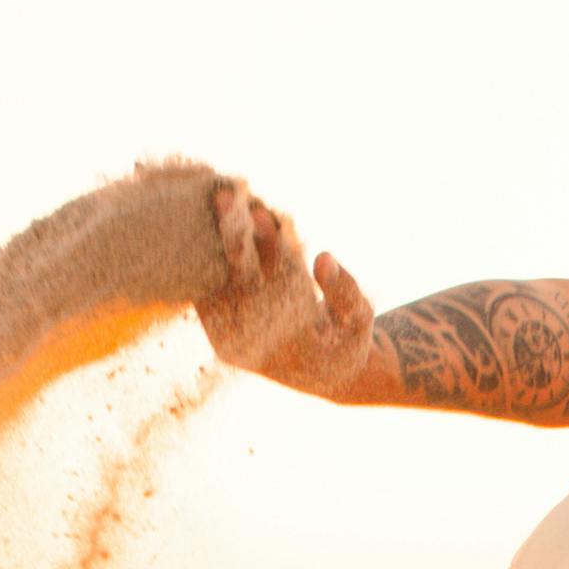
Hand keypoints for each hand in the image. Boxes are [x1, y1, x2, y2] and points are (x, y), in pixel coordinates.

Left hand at [201, 182, 374, 396]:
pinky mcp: (216, 327)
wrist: (322, 372)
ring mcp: (226, 337)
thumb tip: (324, 257)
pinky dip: (214, 254)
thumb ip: (346, 291)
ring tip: (223, 198)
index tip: (263, 215)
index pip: (271, 289)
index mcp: (285, 343)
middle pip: (235, 281)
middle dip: (234, 237)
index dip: (268, 250)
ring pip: (217, 280)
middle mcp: (249, 344)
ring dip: (220, 240)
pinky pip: (209, 286)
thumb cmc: (346, 341)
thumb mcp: (359, 320)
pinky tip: (224, 217)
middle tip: (228, 197)